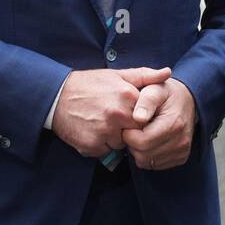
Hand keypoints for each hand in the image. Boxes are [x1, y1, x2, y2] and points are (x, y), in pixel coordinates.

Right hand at [51, 66, 171, 157]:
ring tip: (100, 122)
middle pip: (137, 132)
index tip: (131, 111)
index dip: (140, 116)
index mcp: (127, 96)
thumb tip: (168, 73)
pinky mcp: (92, 145)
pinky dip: (100, 145)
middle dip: (129, 128)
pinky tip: (92, 130)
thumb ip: (145, 76)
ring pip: (121, 144)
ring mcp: (104, 131)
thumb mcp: (117, 75)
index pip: (148, 115)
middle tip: (114, 117)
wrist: (56, 96)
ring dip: (114, 138)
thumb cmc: (89, 84)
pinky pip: (105, 151)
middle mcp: (117, 115)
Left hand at [121, 77, 196, 170]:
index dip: (129, 134)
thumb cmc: (167, 94)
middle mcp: (181, 141)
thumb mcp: (155, 89)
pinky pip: (154, 165)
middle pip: (143, 155)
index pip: (141, 142)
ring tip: (142, 133)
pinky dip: (147, 155)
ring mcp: (182, 151)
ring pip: (146, 162)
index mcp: (174, 124)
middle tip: (134, 129)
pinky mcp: (181, 158)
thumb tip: (138, 117)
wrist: (187, 100)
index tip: (130, 123)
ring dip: (139, 150)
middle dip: (132, 143)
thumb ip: (145, 101)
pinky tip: (150, 140)